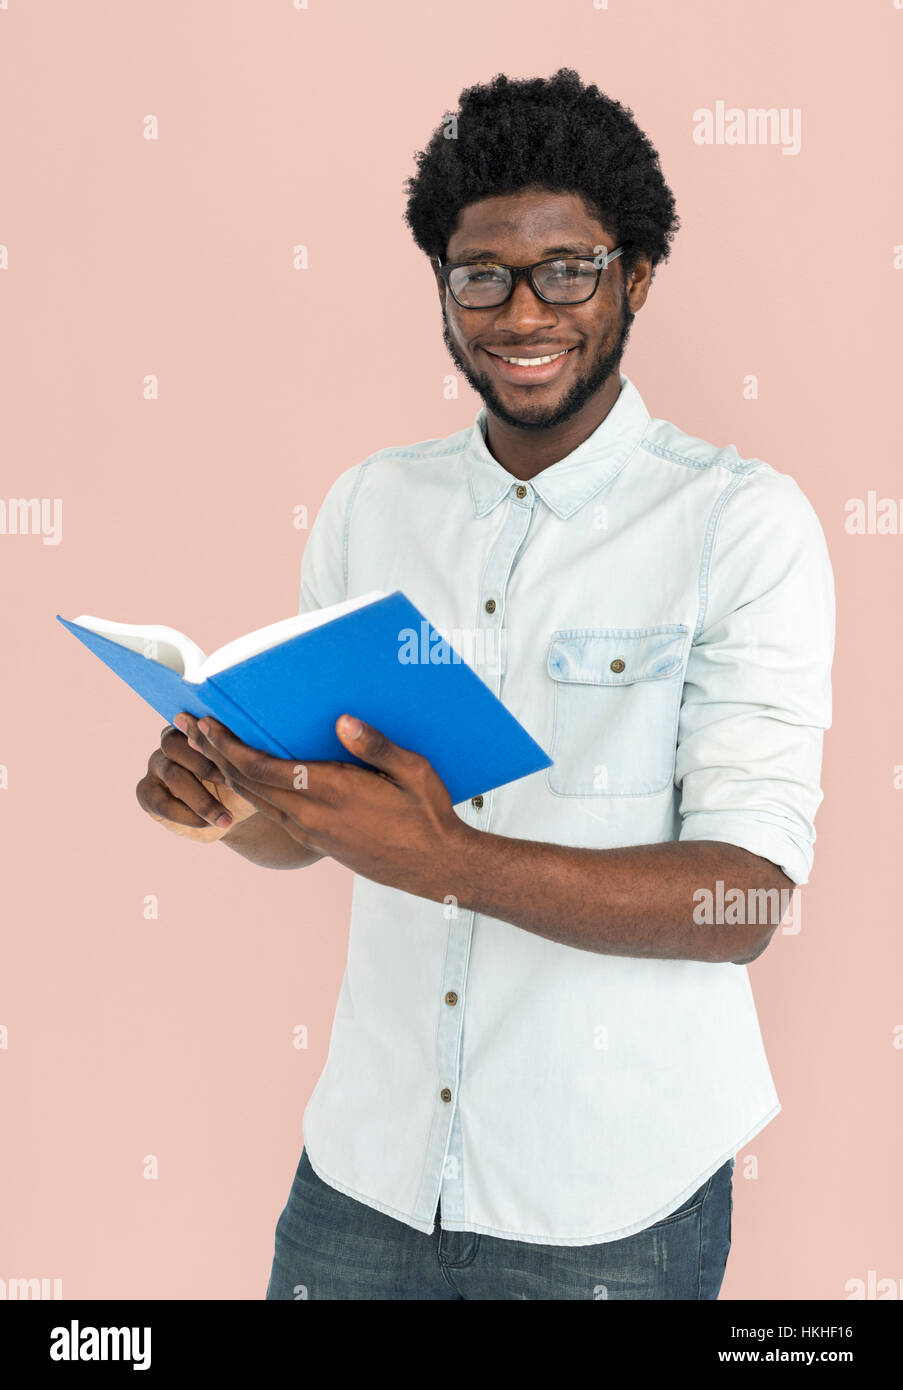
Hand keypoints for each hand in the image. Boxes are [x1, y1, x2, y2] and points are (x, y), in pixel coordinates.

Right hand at [135, 719, 258, 842]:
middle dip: (203, 765)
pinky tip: (207, 824)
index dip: (211, 741)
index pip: (192, 723)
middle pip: (173, 744)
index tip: (236, 760)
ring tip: (226, 818)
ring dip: (201, 799)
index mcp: (193, 727)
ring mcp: (156, 766)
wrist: (230, 815)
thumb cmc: (242, 785)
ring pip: (172, 774)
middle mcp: (169, 742)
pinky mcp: (147, 793)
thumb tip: (255, 746)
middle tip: (230, 783)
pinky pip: (160, 802)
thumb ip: (242, 754)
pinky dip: (186, 815)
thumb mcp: (247, 770)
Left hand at [178, 711, 470, 896]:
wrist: (434, 867)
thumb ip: (376, 746)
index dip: (229, 745)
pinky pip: (271, 812)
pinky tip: (244, 777)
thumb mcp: (414, 772)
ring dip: (226, 772)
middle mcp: (311, 816)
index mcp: (331, 793)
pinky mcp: (315, 842)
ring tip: (206, 747)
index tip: (208, 724)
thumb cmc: (427, 815)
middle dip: (214, 753)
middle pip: (246, 783)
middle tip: (188, 727)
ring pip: (254, 800)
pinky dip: (249, 790)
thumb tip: (343, 721)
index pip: (263, 768)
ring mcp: (310, 832)